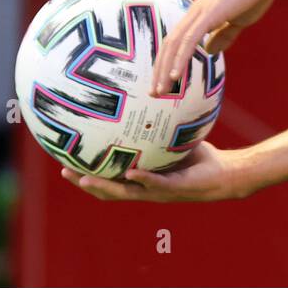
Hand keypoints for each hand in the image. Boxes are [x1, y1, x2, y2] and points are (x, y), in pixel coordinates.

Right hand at [60, 141, 250, 202]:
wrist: (222, 174)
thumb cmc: (196, 157)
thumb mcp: (171, 137)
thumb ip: (157, 123)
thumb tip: (147, 94)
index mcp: (140, 179)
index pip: (107, 179)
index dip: (86, 175)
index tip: (65, 163)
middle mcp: (144, 189)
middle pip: (107, 190)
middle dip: (85, 182)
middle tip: (64, 170)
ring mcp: (157, 191)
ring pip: (125, 192)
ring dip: (104, 186)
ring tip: (85, 178)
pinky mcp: (174, 188)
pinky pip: (156, 184)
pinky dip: (143, 179)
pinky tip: (131, 172)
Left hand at [149, 0, 282, 96]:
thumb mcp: (238, 18)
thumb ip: (224, 34)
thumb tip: (211, 50)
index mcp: (200, 13)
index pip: (176, 41)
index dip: (166, 62)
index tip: (164, 83)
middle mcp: (194, 12)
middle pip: (168, 44)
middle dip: (159, 71)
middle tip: (154, 94)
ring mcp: (200, 11)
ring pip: (174, 44)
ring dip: (165, 69)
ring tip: (160, 91)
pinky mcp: (210, 13)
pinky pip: (190, 39)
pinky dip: (180, 58)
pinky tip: (175, 75)